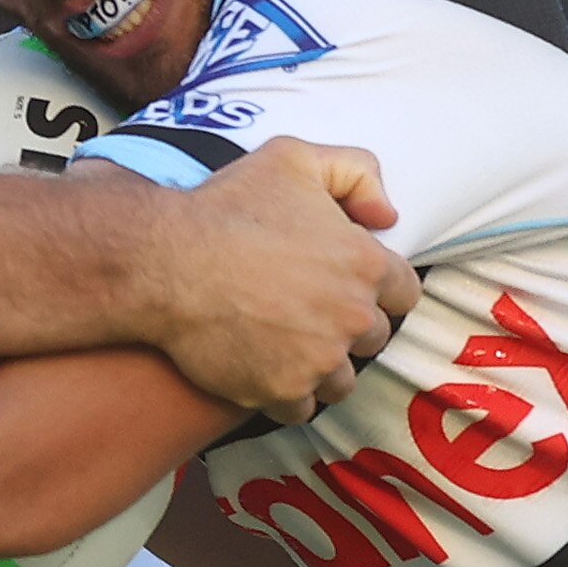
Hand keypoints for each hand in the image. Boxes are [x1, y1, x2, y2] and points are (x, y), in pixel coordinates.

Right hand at [157, 137, 420, 423]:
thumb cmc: (226, 208)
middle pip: (373, 338)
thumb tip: (387, 216)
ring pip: (341, 380)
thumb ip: (357, 172)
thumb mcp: (294, 157)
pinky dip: (287, 395)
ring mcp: (319, 359)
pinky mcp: (283, 391)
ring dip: (322, 367)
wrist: (164, 262)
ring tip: (286, 346)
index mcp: (364, 263)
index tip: (345, 286)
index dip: (376, 289)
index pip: (403, 293)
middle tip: (306, 312)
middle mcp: (352, 316)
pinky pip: (302, 409)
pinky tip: (263, 370)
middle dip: (347, 327)